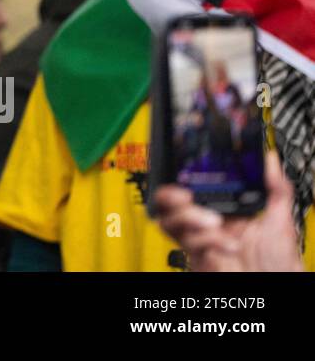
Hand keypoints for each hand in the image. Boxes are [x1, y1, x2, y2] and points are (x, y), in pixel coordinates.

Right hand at [153, 152, 303, 271]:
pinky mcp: (197, 257)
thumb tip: (270, 161)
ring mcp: (199, 239)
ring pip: (169, 221)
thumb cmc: (278, 262)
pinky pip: (189, 242)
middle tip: (184, 195)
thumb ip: (276, 189)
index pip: (192, 185)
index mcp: (220, 208)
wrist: (275, 285)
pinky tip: (227, 243)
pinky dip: (208, 240)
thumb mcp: (279, 218)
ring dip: (188, 217)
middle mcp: (205, 221)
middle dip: (169, 194)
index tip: (192, 168)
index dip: (185, 176)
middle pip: (167, 201)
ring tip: (214, 223)